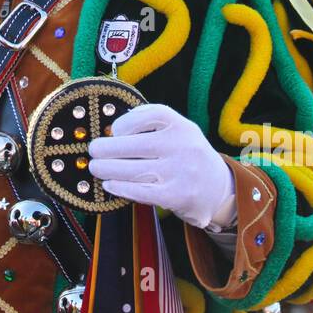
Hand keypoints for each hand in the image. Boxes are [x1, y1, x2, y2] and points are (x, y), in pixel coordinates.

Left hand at [88, 103, 233, 228]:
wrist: (219, 188)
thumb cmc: (187, 156)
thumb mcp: (179, 133)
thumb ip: (151, 127)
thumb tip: (110, 131)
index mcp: (182, 126)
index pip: (152, 115)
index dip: (127, 121)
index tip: (114, 130)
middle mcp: (184, 147)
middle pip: (136, 145)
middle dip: (108, 149)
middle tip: (93, 151)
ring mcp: (181, 173)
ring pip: (134, 170)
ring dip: (108, 169)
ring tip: (96, 168)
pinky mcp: (177, 196)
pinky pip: (141, 191)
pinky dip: (121, 187)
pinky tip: (110, 185)